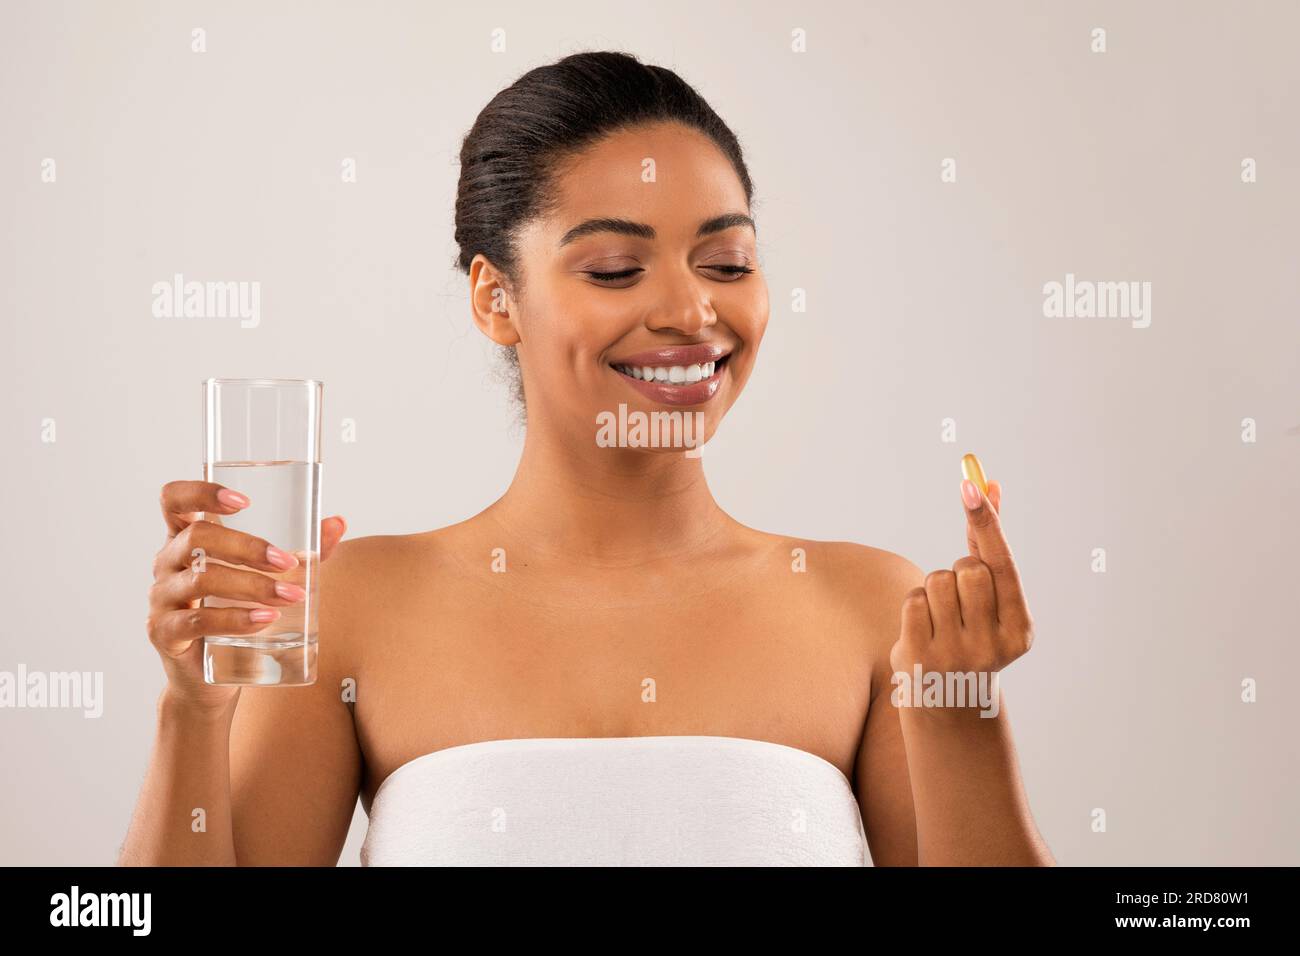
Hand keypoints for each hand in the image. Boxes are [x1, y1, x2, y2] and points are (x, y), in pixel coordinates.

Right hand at [147, 481, 346, 709]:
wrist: (210, 676)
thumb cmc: (236, 612)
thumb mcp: (265, 577)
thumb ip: (302, 550)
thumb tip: (338, 522)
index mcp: (185, 538)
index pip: (175, 501)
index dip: (201, 492)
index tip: (243, 502)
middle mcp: (167, 563)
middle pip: (197, 537)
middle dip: (247, 547)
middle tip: (287, 562)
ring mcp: (161, 598)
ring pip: (200, 580)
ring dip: (251, 585)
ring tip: (289, 595)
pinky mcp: (165, 633)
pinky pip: (197, 621)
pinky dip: (235, 619)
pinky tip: (265, 619)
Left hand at [889, 476, 1035, 705]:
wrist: (950, 697)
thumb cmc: (974, 632)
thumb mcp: (992, 598)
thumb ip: (990, 543)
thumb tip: (988, 484)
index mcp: (1020, 629)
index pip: (1002, 565)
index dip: (986, 523)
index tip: (968, 487)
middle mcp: (992, 644)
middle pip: (967, 569)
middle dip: (960, 569)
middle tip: (961, 596)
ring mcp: (955, 653)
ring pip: (938, 580)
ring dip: (936, 587)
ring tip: (942, 615)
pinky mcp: (920, 656)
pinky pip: (913, 599)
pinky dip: (916, 604)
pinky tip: (924, 626)